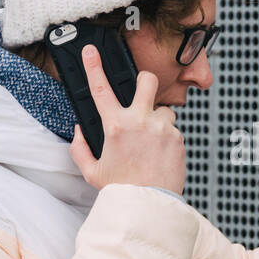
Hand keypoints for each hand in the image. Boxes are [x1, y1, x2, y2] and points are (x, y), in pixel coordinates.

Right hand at [68, 44, 186, 193]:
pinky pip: (173, 130)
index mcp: (115, 127)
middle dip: (144, 81)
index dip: (93, 66)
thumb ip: (80, 148)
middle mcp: (140, 121)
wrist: (150, 207)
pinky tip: (160, 155)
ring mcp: (162, 128)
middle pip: (147, 80)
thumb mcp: (92, 172)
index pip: (100, 89)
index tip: (90, 51)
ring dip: (158, 120)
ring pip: (164, 109)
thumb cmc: (121, 190)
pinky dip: (167, 138)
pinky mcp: (178, 138)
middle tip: (142, 93)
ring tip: (151, 142)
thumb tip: (79, 130)